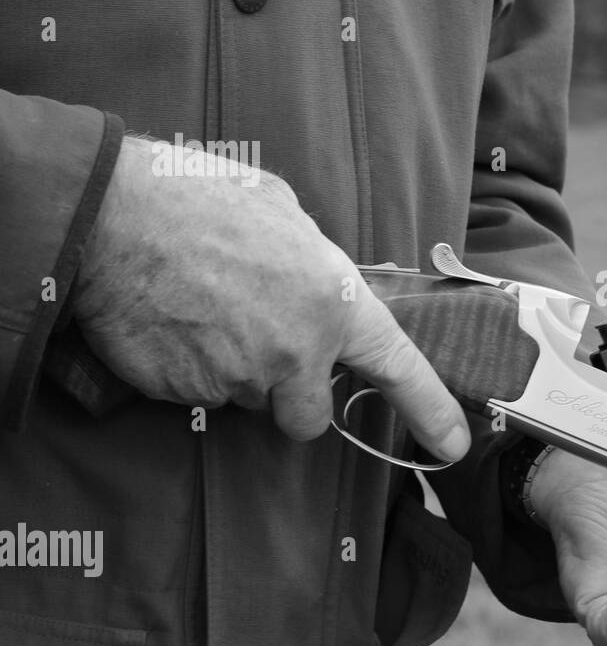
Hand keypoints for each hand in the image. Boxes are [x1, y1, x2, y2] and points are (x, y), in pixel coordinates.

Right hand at [72, 135, 469, 459]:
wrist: (112, 215)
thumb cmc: (200, 200)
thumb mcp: (282, 213)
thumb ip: (313, 265)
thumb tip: (320, 283)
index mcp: (333, 302)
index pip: (398, 368)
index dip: (430, 410)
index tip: (454, 444)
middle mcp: (297, 351)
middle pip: (305, 416)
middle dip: (287, 397)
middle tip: (254, 341)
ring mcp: (241, 377)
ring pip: (247, 400)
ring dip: (233, 372)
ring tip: (203, 310)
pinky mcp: (190, 394)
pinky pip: (200, 394)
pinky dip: (189, 370)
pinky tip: (174, 322)